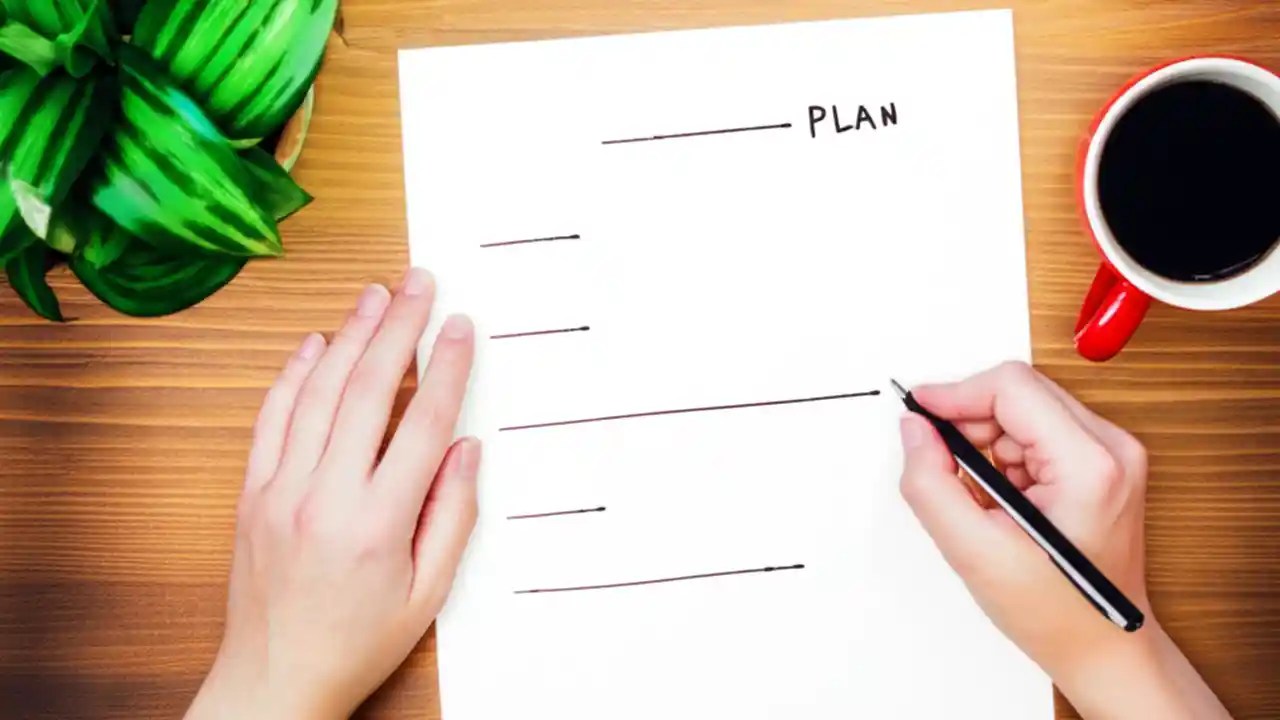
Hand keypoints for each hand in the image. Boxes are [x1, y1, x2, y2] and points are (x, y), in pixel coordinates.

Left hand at [187, 269, 478, 719]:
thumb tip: (466, 450)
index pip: (420, 424)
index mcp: (376, 523)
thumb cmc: (355, 642)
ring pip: (317, 392)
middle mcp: (324, 496)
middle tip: (418, 284)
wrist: (274, 678)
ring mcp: (281, 490)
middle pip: (366, 390)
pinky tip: (315, 343)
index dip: (444, 367)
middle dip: (397, 328)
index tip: (459, 327)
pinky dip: (292, 375)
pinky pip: (272, 418)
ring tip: (375, 296)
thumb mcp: (427, 593)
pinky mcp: (253, 493)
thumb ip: (451, 515)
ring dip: (349, 336)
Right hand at [899, 361, 1229, 718]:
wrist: (1103, 648)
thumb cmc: (1056, 613)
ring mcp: (1112, 454)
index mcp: (1089, 465)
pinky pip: (1038, 432)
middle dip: (970, 423)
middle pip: (1019, 393)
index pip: (1011, 387)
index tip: (919, 415)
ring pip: (1025, 411)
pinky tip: (1003, 501)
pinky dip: (1006, 457)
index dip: (955, 394)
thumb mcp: (974, 552)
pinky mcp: (1103, 463)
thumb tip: (915, 430)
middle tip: (946, 468)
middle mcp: (1111, 448)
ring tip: (982, 500)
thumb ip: (931, 483)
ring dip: (988, 444)